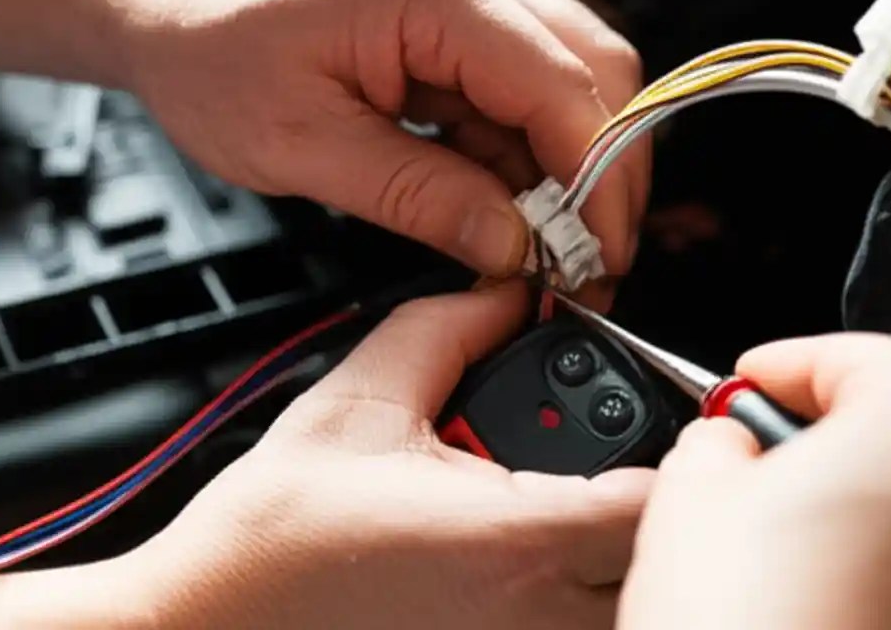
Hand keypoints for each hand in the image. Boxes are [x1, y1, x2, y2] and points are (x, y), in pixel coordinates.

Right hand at [111, 281, 650, 629]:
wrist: (209, 628)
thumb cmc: (272, 540)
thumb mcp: (360, 400)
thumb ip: (449, 326)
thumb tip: (508, 293)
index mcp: (517, 541)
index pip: (665, 501)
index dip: (681, 455)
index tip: (659, 427)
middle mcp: (537, 619)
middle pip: (667, 562)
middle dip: (661, 508)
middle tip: (620, 465)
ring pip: (632, 607)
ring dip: (627, 557)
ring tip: (570, 515)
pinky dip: (582, 596)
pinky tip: (529, 564)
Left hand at [117, 0, 649, 278]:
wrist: (159, 0)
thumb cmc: (206, 49)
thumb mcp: (305, 148)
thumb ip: (420, 198)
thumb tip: (510, 246)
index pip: (564, 87)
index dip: (598, 183)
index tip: (598, 257)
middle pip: (593, 72)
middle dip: (601, 175)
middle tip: (582, 259)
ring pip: (563, 82)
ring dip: (561, 168)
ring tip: (532, 245)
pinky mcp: (448, 20)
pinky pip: (514, 88)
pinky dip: (518, 152)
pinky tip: (494, 203)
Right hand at [618, 334, 890, 629]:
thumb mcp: (691, 493)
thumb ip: (716, 437)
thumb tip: (731, 443)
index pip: (855, 355)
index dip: (782, 365)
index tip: (744, 385)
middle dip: (820, 431)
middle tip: (746, 456)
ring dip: (851, 492)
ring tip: (769, 530)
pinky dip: (882, 553)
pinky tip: (810, 583)